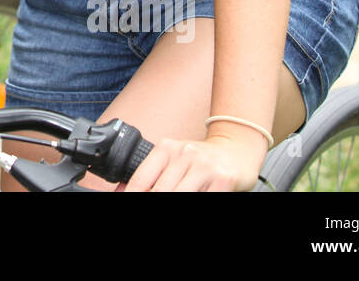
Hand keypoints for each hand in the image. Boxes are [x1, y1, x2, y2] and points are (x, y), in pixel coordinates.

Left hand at [120, 133, 266, 191]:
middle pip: (160, 190)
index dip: (132, 194)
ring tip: (171, 198)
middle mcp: (184, 154)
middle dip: (151, 200)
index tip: (124, 200)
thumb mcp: (174, 159)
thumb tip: (120, 190)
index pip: (141, 179)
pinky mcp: (223, 179)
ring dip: (171, 200)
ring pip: (179, 195)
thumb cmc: (202, 159)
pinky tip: (193, 197)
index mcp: (167, 148)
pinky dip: (194, 201)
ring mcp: (204, 166)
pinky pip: (203, 198)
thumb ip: (150, 174)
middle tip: (142, 211)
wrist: (238, 148)